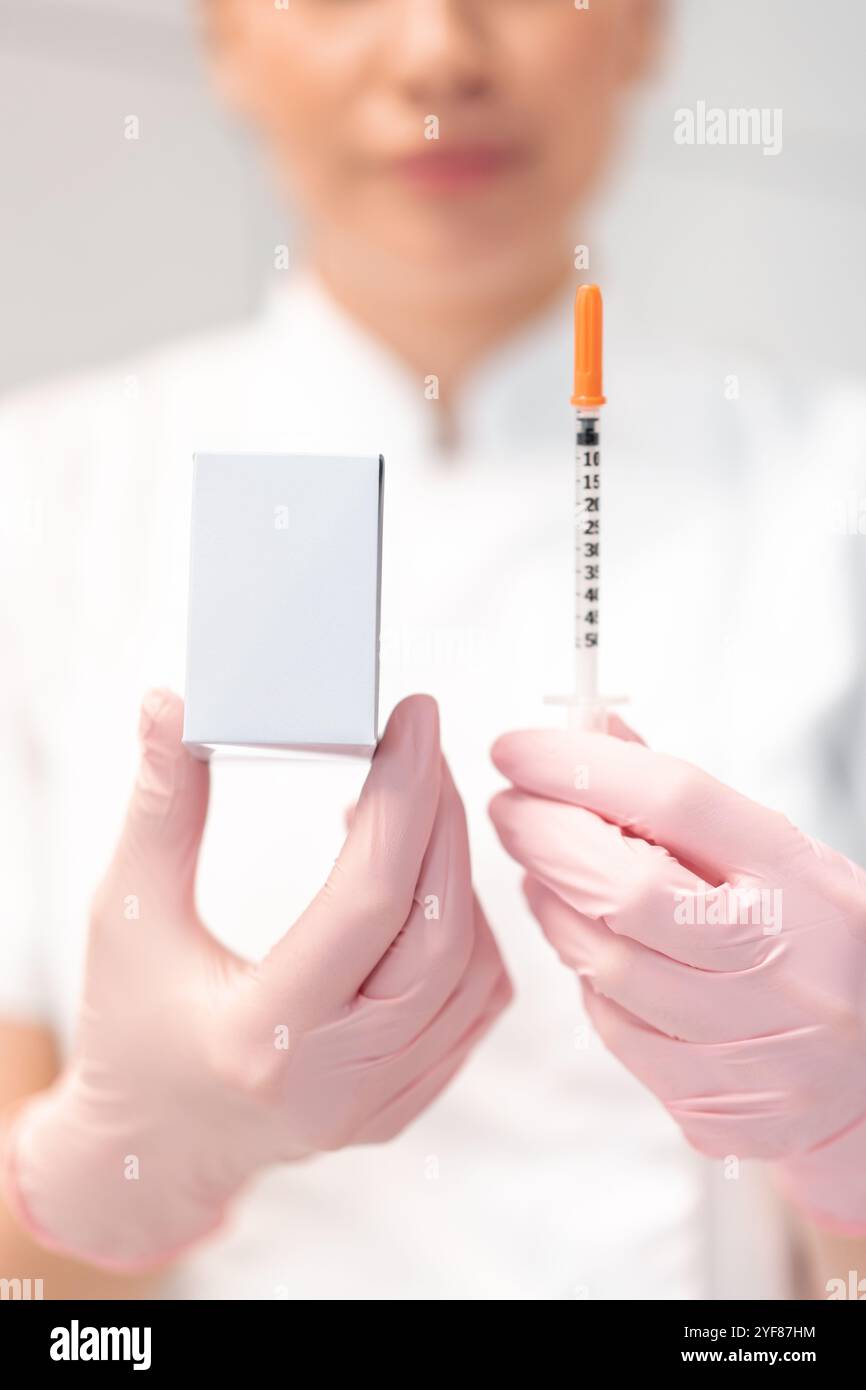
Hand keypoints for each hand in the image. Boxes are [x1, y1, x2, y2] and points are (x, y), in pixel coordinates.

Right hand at [1, 693, 510, 1268]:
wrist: (147, 1149)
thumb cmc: (129, 1033)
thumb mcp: (127, 914)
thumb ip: (162, 808)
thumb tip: (173, 708)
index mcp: (260, 1037)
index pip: (368, 899)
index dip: (403, 796)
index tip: (415, 721)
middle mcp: (333, 1081)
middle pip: (437, 929)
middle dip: (440, 821)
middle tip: (421, 749)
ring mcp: (376, 1104)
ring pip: (471, 968)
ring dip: (456, 875)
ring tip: (409, 813)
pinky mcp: (401, 1107)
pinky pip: (472, 1007)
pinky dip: (466, 932)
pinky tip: (424, 886)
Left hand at [489, 724, 865, 1234]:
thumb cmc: (820, 946)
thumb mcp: (785, 858)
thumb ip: (689, 802)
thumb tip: (598, 735)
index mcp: (800, 880)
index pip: (676, 802)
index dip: (580, 768)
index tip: (519, 749)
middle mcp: (777, 962)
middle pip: (622, 888)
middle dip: (543, 836)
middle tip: (508, 806)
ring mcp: (745, 1042)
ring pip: (602, 962)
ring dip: (550, 904)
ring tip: (541, 869)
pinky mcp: (711, 1104)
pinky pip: (612, 1026)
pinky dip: (583, 974)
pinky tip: (585, 941)